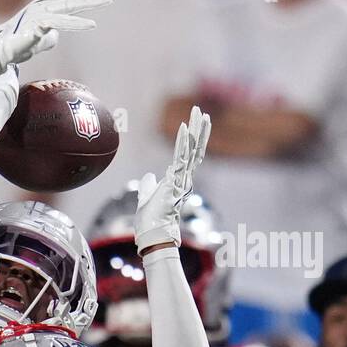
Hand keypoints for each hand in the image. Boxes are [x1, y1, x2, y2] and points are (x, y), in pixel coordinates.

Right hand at [0, 0, 112, 75]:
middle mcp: (42, 6)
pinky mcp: (37, 25)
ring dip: (90, 3)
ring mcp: (39, 14)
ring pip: (69, 6)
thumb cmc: (16, 48)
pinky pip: (62, 23)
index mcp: (43, 7)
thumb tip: (56, 36)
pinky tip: (92, 24)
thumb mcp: (37, 40)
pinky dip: (78, 23)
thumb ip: (49, 36)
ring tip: (108, 0)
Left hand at [134, 105, 210, 252]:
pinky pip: (181, 158)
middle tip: (200, 111)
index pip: (188, 155)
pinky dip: (182, 142)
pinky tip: (185, 127)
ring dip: (195, 130)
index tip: (194, 124)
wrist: (152, 235)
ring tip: (198, 113)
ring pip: (192, 150)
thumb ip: (148, 186)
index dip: (191, 139)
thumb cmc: (150, 221)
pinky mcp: (176, 182)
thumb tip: (148, 177)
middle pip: (194, 149)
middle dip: (198, 130)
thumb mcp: (146, 198)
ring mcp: (182, 180)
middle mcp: (184, 178)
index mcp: (178, 180)